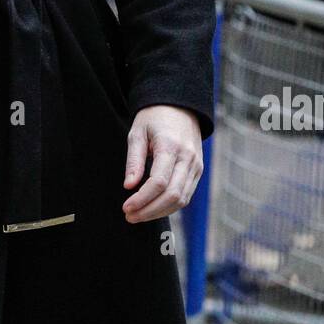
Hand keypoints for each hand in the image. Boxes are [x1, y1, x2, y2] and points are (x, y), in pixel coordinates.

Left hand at [122, 104, 203, 222]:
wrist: (179, 106)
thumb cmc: (154, 118)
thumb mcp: (137, 132)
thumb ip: (134, 160)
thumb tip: (128, 186)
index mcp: (170, 146)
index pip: (159, 182)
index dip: (142, 199)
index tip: (126, 207)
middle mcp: (188, 158)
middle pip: (172, 195)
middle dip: (150, 211)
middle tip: (130, 217)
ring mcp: (196, 166)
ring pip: (181, 200)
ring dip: (159, 212)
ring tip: (138, 215)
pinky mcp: (198, 171)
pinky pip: (186, 195)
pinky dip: (170, 206)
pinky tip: (153, 208)